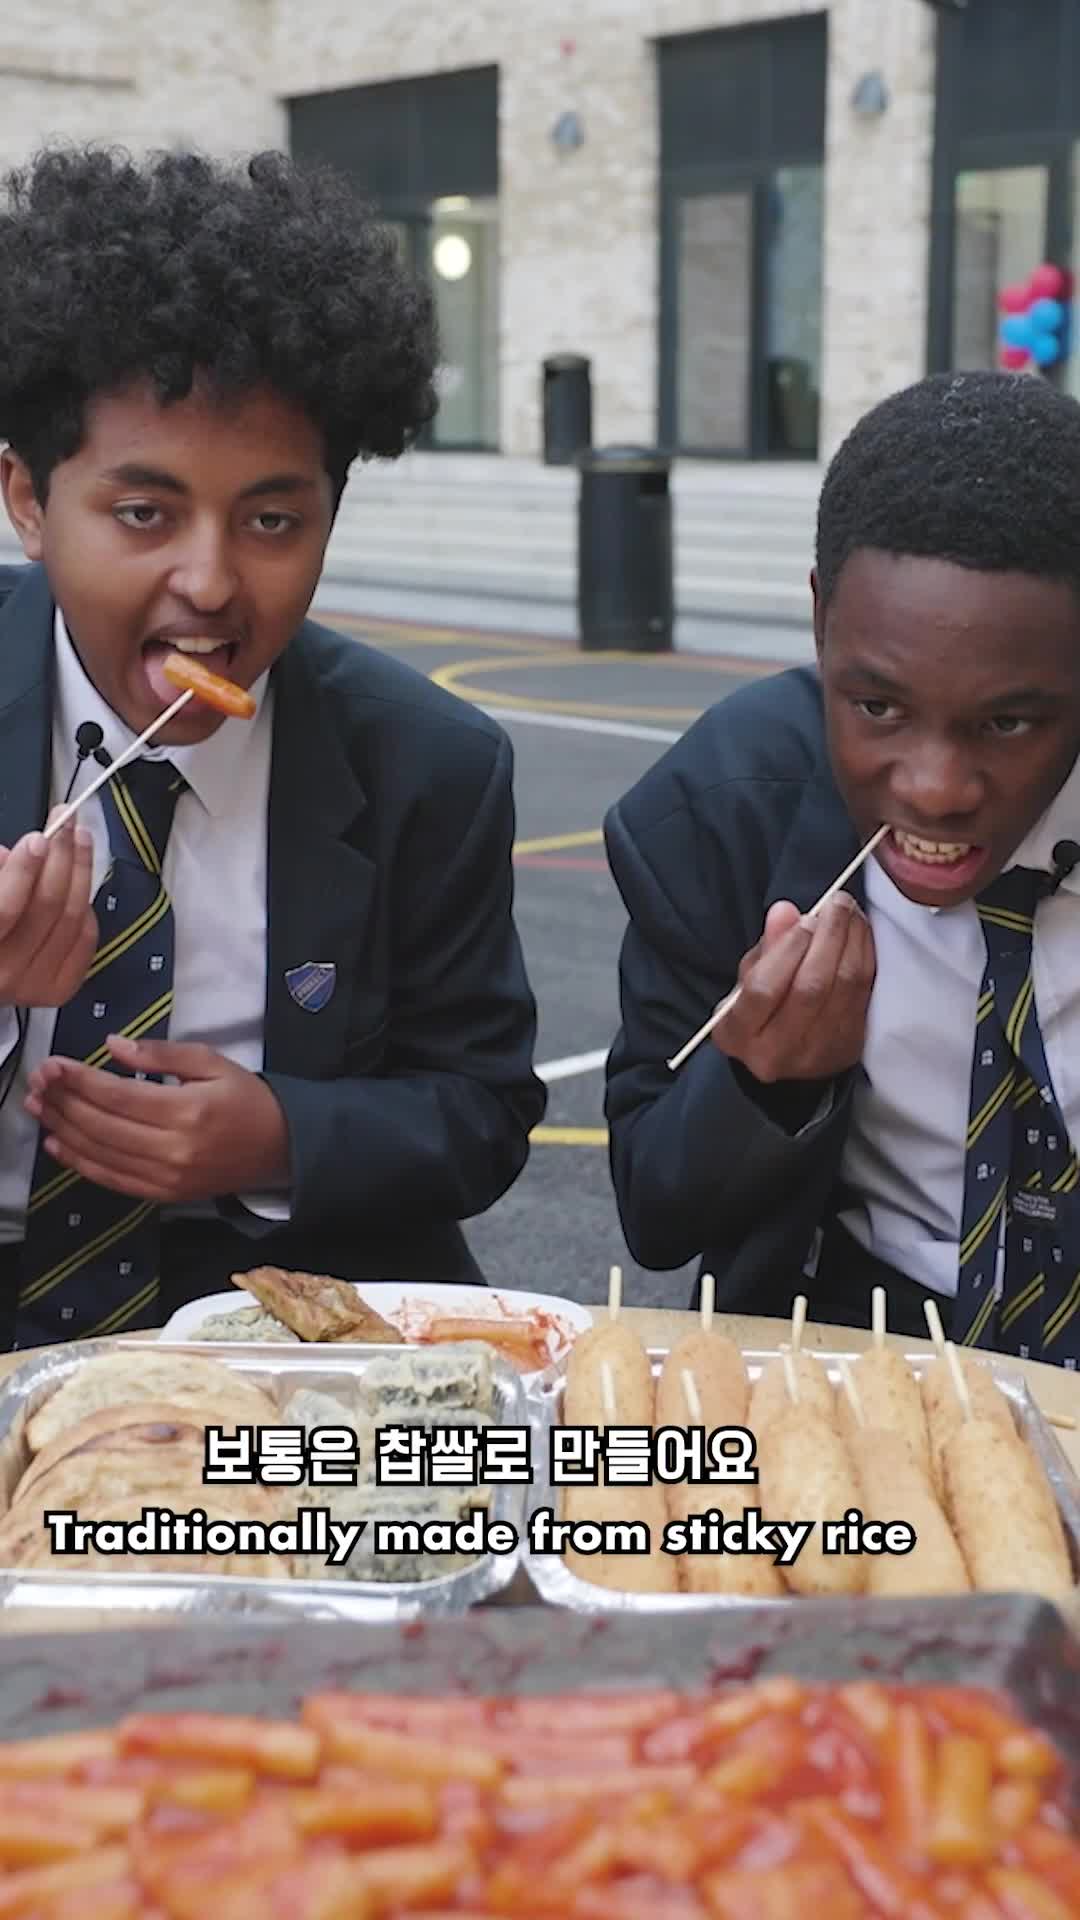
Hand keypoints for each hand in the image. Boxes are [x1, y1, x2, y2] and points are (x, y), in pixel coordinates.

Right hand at [0, 820, 96, 1006]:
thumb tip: (9, 854)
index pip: (4, 907)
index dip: (23, 870)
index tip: (39, 838)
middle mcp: (5, 973)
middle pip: (46, 906)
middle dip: (61, 857)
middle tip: (66, 823)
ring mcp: (35, 984)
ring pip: (72, 918)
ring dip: (81, 871)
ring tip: (80, 839)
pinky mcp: (59, 989)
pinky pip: (85, 937)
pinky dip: (87, 906)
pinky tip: (80, 881)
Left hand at [24, 1037, 290, 1201]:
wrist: (280, 1149)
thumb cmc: (246, 1099)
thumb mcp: (212, 1062)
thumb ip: (161, 1053)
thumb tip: (111, 1045)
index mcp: (187, 1110)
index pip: (119, 1096)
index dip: (80, 1080)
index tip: (53, 1064)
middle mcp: (173, 1149)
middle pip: (102, 1126)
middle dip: (64, 1102)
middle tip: (38, 1081)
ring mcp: (167, 1177)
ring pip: (101, 1154)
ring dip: (63, 1130)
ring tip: (36, 1107)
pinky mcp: (163, 1195)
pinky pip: (113, 1180)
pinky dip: (80, 1163)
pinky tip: (57, 1144)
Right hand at [711, 894, 874, 1082]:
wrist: (785, 1058)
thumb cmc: (760, 1011)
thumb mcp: (747, 979)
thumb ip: (766, 947)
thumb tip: (785, 911)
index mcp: (739, 1035)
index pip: (764, 989)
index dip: (788, 948)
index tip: (805, 918)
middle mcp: (777, 1051)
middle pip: (810, 988)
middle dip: (828, 937)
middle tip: (836, 903)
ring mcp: (817, 1053)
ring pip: (843, 988)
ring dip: (852, 942)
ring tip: (850, 912)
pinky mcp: (849, 1046)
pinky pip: (863, 993)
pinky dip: (865, 957)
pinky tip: (860, 934)